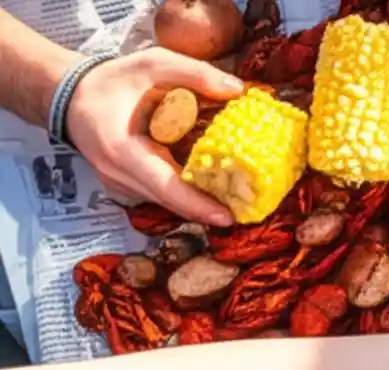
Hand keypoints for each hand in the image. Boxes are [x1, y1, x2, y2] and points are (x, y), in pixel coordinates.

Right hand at [65, 48, 243, 225]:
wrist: (71, 98)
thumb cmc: (110, 82)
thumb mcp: (151, 64)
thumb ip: (194, 73)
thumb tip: (237, 90)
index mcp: (121, 149)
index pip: (164, 186)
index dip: (196, 204)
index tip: (227, 217)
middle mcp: (119, 176)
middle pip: (171, 201)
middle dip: (208, 208)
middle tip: (248, 209)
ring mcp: (122, 187)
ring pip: (168, 201)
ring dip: (200, 202)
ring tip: (238, 199)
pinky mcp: (128, 188)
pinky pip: (162, 195)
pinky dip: (187, 193)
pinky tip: (213, 186)